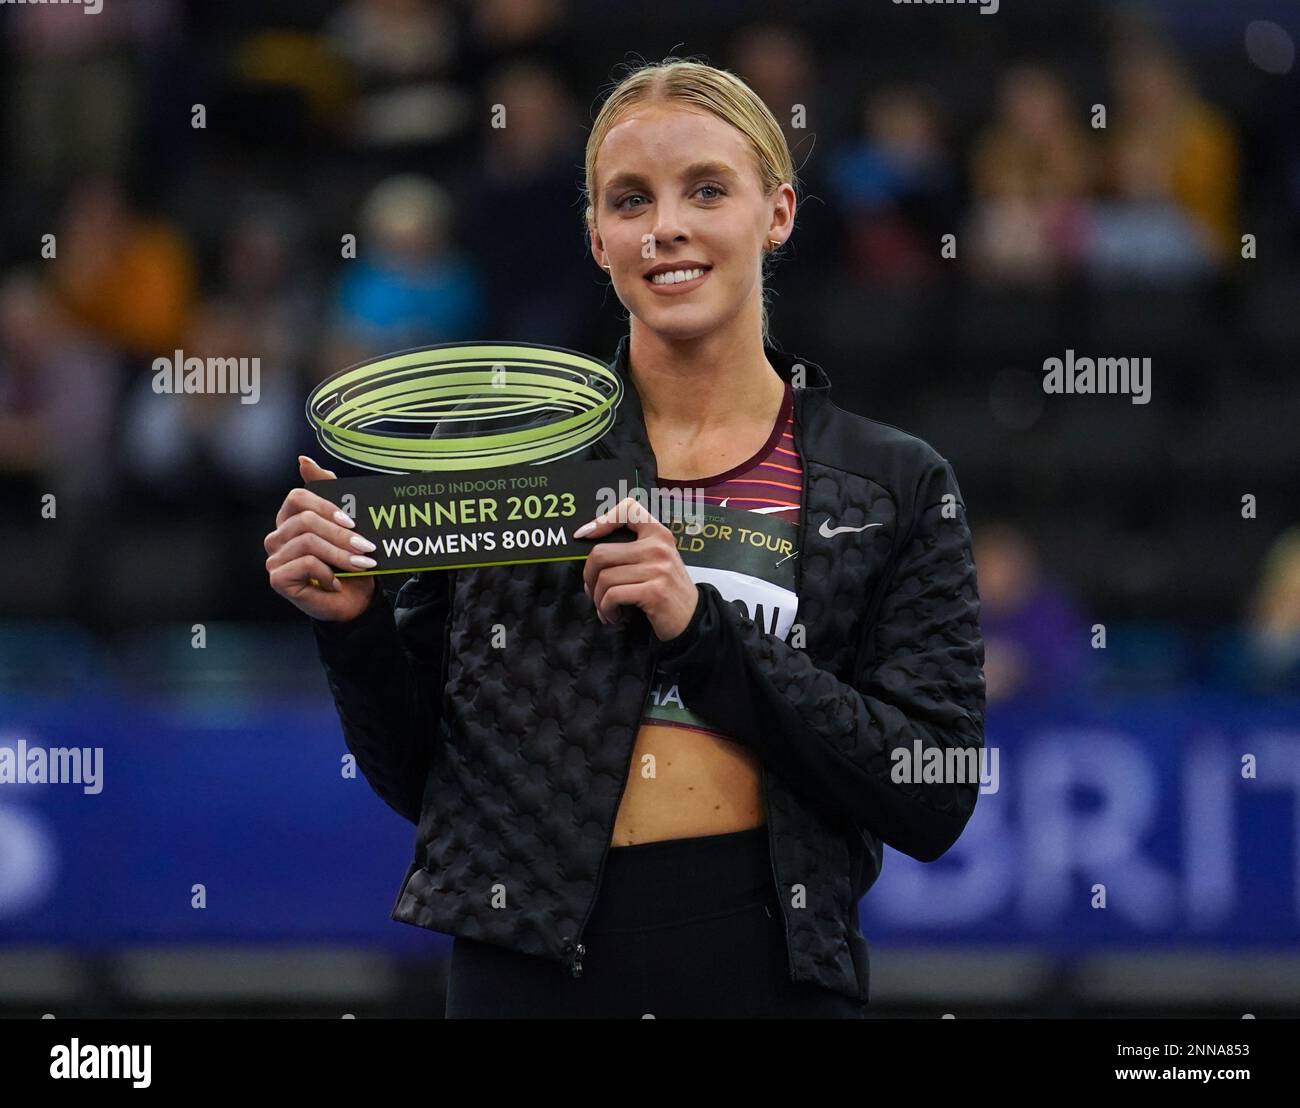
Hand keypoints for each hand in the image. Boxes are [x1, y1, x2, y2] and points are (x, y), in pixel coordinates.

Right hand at [264, 455, 377, 620]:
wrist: (354, 601)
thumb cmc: (349, 563)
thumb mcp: (346, 525)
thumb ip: (328, 491)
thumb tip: (304, 460)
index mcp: (291, 519)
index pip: (298, 497)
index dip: (326, 506)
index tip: (352, 521)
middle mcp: (278, 536)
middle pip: (305, 520)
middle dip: (341, 535)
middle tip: (366, 547)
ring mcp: (275, 558)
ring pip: (308, 542)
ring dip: (340, 554)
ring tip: (360, 564)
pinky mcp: (277, 578)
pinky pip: (304, 563)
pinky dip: (327, 572)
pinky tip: (334, 582)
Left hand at [575, 497, 699, 639]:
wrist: (692, 618)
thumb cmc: (667, 590)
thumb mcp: (655, 560)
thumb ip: (631, 550)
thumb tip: (590, 556)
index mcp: (658, 534)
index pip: (629, 509)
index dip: (602, 519)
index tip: (584, 535)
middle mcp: (658, 547)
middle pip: (601, 553)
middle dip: (588, 576)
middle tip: (592, 590)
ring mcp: (657, 568)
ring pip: (604, 578)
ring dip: (597, 599)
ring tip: (605, 608)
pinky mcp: (654, 591)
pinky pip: (613, 595)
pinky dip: (606, 609)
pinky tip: (613, 615)